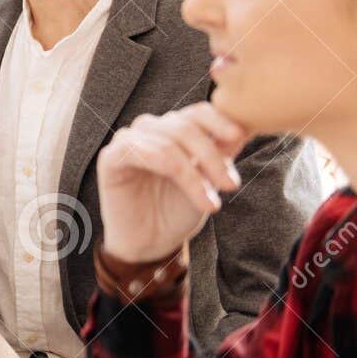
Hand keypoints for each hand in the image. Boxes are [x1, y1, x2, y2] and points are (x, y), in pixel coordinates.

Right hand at [95, 102, 246, 265]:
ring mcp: (128, 141)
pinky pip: (140, 151)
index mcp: (173, 131)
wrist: (151, 244)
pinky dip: (172, 170)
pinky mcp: (110, 158)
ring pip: (167, 141)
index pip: (196, 113)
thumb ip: (221, 154)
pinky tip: (192, 194)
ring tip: (211, 202)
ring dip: (194, 172)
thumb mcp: (208, 181)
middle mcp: (150, 131)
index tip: (239, 137)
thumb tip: (246, 127)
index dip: (218, 120)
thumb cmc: (178, 211)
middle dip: (211, 156)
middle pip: (185, 126)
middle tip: (230, 185)